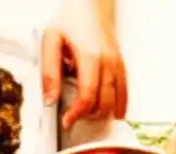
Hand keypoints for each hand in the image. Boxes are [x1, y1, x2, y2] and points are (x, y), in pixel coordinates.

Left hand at [40, 0, 127, 127]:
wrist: (91, 5)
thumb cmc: (71, 20)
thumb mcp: (51, 40)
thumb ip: (50, 71)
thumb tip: (50, 99)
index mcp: (90, 57)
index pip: (88, 96)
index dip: (77, 113)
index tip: (67, 121)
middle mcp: (108, 63)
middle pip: (103, 103)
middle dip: (88, 115)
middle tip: (73, 115)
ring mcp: (118, 65)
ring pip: (116, 102)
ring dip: (101, 113)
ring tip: (87, 112)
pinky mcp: (122, 67)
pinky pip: (124, 93)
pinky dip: (118, 106)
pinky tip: (110, 112)